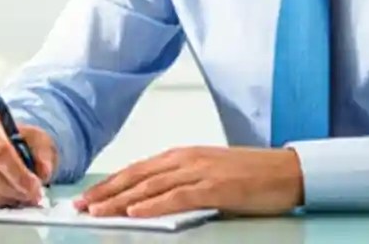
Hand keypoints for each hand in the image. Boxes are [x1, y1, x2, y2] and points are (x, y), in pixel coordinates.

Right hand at [0, 109, 56, 207]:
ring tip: (15, 197)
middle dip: (11, 189)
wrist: (0, 142)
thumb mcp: (36, 139)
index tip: (33, 186)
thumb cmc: (15, 140)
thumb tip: (43, 172)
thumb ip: (43, 154)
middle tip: (28, 196)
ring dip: (0, 198)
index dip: (18, 174)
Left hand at [75, 147, 303, 217]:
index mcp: (180, 156)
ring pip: (150, 187)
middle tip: (81, 206)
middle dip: (105, 193)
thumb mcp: (207, 173)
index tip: (87, 197)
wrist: (288, 171)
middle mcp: (184, 159)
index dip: (109, 184)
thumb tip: (150, 199)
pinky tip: (136, 212)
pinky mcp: (215, 187)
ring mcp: (199, 171)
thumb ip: (180, 183)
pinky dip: (154, 205)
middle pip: (136, 177)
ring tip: (98, 211)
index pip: (136, 170)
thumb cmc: (249, 175)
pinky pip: (178, 197)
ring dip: (121, 200)